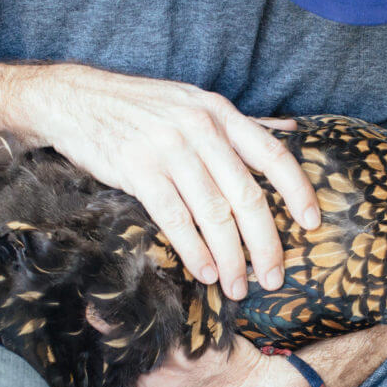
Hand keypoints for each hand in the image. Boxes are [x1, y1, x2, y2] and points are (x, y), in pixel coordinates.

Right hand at [18, 65, 320, 299]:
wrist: (75, 99)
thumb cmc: (139, 107)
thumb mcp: (193, 102)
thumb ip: (239, 122)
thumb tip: (290, 128)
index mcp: (220, 113)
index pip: (272, 155)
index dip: (297, 192)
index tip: (311, 224)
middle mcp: (201, 129)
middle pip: (247, 196)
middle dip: (265, 244)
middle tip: (274, 277)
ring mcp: (169, 149)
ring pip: (214, 215)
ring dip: (230, 258)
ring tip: (237, 287)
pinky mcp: (138, 170)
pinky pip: (176, 219)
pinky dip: (194, 250)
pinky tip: (205, 272)